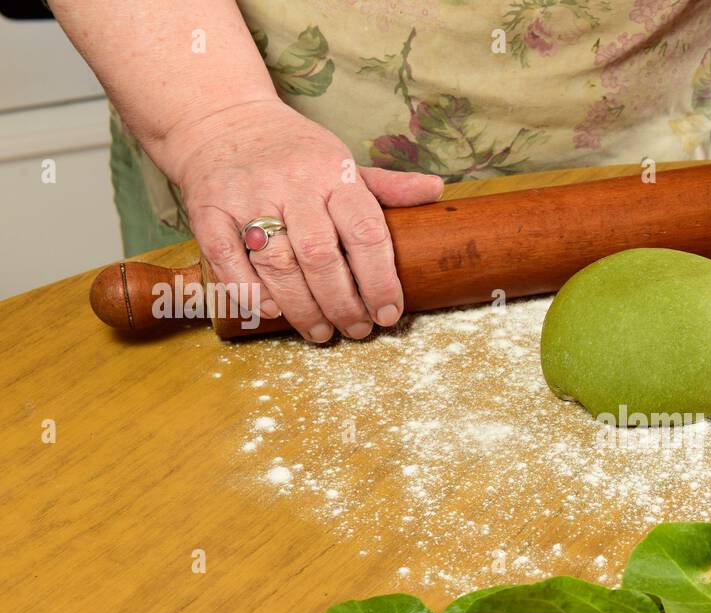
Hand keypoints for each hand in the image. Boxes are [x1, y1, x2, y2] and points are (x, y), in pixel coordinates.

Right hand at [156, 99, 443, 341]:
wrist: (221, 117)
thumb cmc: (294, 152)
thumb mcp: (342, 160)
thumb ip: (387, 186)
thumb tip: (437, 190)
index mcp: (333, 173)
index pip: (365, 232)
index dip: (380, 280)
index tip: (388, 312)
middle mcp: (291, 184)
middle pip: (321, 257)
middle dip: (343, 304)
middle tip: (356, 330)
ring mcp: (247, 196)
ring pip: (277, 264)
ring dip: (301, 308)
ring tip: (320, 332)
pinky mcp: (207, 210)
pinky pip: (227, 260)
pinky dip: (249, 292)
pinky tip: (271, 312)